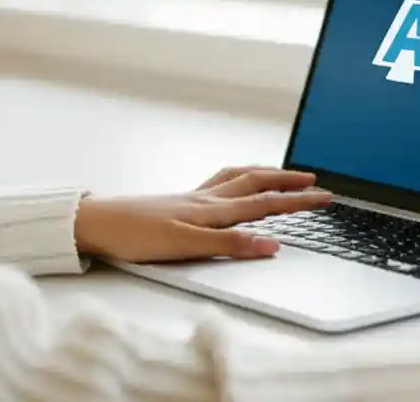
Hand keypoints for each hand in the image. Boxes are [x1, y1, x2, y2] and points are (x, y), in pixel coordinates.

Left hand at [73, 167, 330, 262]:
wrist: (95, 222)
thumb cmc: (133, 236)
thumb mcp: (185, 247)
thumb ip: (229, 246)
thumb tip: (271, 245)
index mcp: (212, 210)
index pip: (265, 203)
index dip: (298, 201)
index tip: (325, 197)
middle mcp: (205, 199)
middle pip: (256, 182)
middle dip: (288, 180)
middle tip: (314, 179)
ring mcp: (191, 198)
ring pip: (238, 178)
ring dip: (265, 173)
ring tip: (283, 173)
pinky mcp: (178, 202)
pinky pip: (218, 182)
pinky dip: (238, 177)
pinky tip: (234, 183)